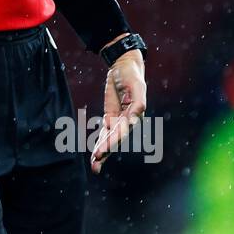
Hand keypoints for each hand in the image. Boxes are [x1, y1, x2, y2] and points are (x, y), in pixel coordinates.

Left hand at [90, 48, 146, 173]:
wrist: (124, 68)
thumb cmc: (132, 76)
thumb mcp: (136, 85)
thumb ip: (138, 101)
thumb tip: (135, 117)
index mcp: (134, 115)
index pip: (121, 132)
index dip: (111, 142)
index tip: (101, 151)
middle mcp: (127, 121)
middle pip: (115, 139)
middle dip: (106, 151)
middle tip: (96, 163)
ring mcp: (119, 120)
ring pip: (109, 139)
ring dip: (103, 152)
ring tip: (95, 166)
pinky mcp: (111, 117)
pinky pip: (105, 132)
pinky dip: (101, 142)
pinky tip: (95, 155)